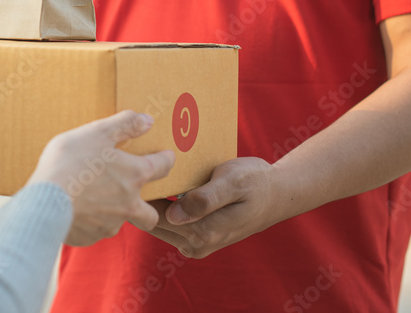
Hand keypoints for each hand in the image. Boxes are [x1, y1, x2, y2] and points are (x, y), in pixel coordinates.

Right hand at [28, 110, 175, 246]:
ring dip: (116, 213)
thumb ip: (124, 124)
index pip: (163, 167)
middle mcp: (129, 203)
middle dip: (151, 206)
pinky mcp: (90, 237)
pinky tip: (77, 211)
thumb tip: (147, 120)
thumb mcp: (97, 132)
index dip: (167, 160)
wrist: (45, 200)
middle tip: (139, 196)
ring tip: (97, 201)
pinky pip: (96, 231)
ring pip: (122, 222)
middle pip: (152, 213)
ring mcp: (110, 224)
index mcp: (134, 175)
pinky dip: (91, 222)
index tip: (167, 157)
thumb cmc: (70, 162)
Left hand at [145, 157, 289, 258]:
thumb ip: (205, 200)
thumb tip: (174, 215)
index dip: (142, 193)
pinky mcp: (197, 240)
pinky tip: (166, 185)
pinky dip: (164, 206)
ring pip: (159, 223)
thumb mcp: (233, 182)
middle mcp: (197, 244)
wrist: (276, 194)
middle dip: (144, 198)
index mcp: (204, 231)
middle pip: (153, 221)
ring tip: (150, 172)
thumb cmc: (255, 181)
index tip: (134, 169)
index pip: (155, 215)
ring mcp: (196, 244)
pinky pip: (170, 224)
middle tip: (137, 167)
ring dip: (153, 202)